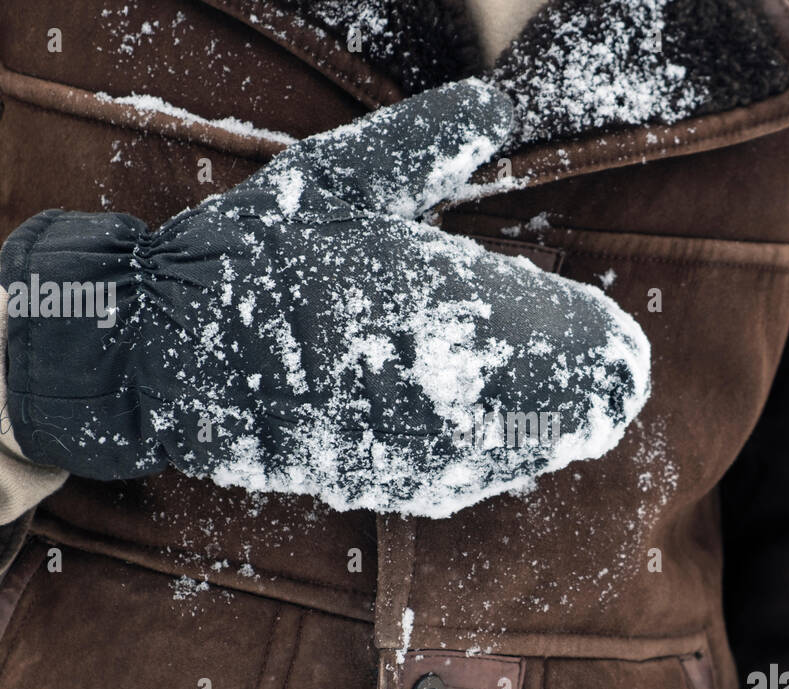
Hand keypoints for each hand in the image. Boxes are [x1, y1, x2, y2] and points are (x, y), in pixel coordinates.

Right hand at [0, 79, 649, 516]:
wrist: (164, 353)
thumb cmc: (253, 258)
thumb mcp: (338, 178)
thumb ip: (425, 144)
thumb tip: (495, 106)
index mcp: (441, 312)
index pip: (559, 344)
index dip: (598, 349)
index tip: (623, 348)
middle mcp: (438, 392)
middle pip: (550, 415)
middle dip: (586, 400)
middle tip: (618, 390)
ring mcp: (407, 446)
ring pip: (511, 457)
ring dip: (547, 437)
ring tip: (575, 419)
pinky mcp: (373, 479)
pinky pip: (457, 483)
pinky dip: (489, 465)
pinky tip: (500, 449)